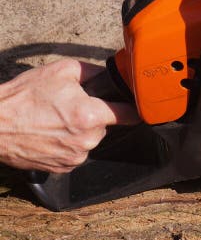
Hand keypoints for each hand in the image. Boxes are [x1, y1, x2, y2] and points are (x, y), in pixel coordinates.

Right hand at [0, 59, 138, 172]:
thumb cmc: (24, 97)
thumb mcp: (62, 71)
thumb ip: (94, 72)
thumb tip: (113, 75)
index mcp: (90, 115)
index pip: (129, 114)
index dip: (132, 107)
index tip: (136, 104)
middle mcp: (86, 140)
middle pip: (105, 126)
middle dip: (94, 115)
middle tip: (70, 106)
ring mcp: (75, 157)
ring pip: (90, 139)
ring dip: (81, 131)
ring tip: (55, 121)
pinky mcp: (63, 168)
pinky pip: (76, 153)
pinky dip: (68, 144)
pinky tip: (51, 134)